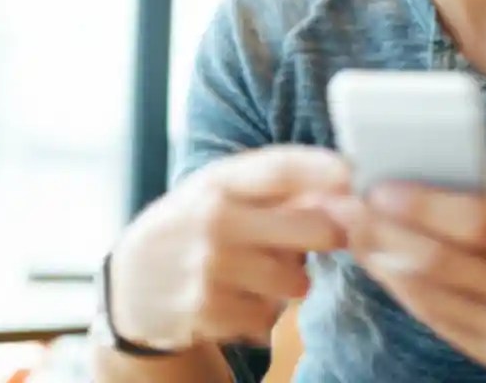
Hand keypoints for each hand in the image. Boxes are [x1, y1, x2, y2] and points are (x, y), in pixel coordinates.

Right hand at [109, 146, 349, 349]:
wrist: (132, 285)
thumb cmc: (192, 227)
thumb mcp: (218, 192)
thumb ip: (274, 187)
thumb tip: (343, 185)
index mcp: (217, 181)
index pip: (277, 169)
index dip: (321, 169)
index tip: (353, 173)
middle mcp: (214, 219)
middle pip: (312, 228)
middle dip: (329, 235)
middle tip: (327, 236)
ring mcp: (210, 268)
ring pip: (298, 280)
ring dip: (290, 281)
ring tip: (259, 271)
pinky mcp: (209, 312)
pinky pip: (271, 317)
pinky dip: (263, 313)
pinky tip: (237, 298)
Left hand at [327, 186, 485, 381]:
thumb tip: (442, 188)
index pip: (473, 224)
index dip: (420, 205)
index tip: (381, 186)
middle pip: (438, 262)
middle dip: (383, 231)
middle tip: (346, 206)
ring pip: (429, 296)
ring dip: (382, 263)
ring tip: (353, 233)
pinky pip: (439, 322)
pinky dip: (406, 293)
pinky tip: (385, 268)